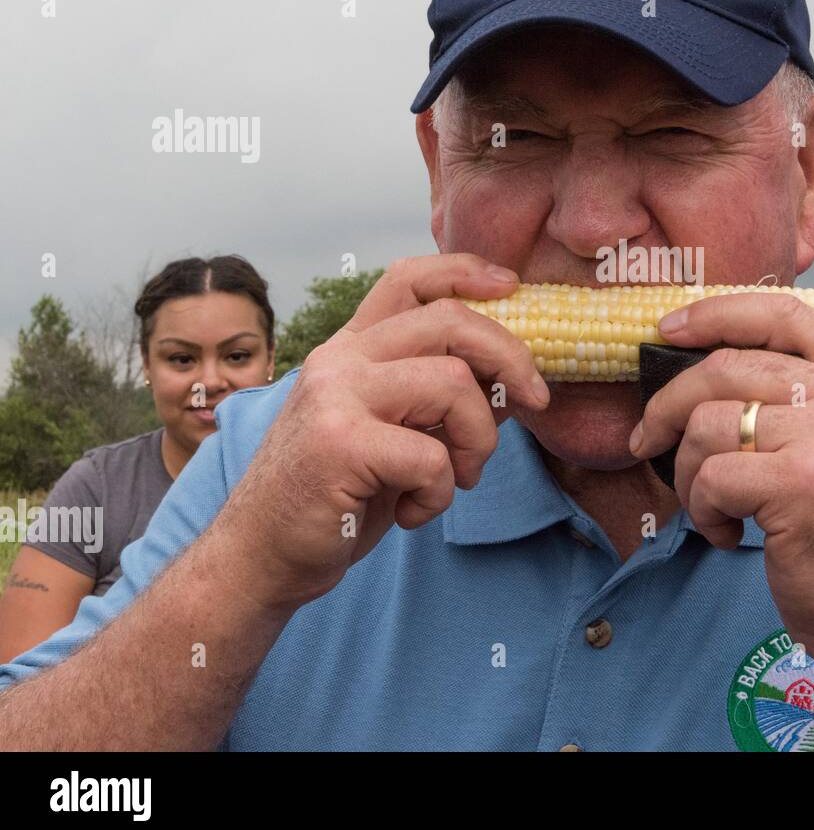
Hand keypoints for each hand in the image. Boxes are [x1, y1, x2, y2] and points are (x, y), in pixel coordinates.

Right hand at [213, 254, 549, 611]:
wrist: (262, 558)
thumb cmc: (336, 498)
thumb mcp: (390, 432)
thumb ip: (436, 397)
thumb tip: (512, 378)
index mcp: (351, 350)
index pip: (409, 279)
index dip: (466, 271)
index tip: (511, 285)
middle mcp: (340, 359)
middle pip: (450, 321)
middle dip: (512, 358)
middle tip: (535, 400)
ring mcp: (336, 395)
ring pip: (455, 383)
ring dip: (478, 440)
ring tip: (458, 477)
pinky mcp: (340, 442)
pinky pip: (433, 455)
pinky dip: (440, 493)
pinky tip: (410, 512)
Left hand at [629, 291, 813, 670]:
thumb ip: (798, 401)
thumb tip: (698, 371)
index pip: (783, 313)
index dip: (715, 313)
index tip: (667, 329)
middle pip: (728, 366)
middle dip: (669, 404)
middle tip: (646, 441)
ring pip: (708, 423)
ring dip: (686, 472)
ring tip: (712, 508)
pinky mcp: (802, 482)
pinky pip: (710, 476)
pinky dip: (703, 510)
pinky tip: (730, 534)